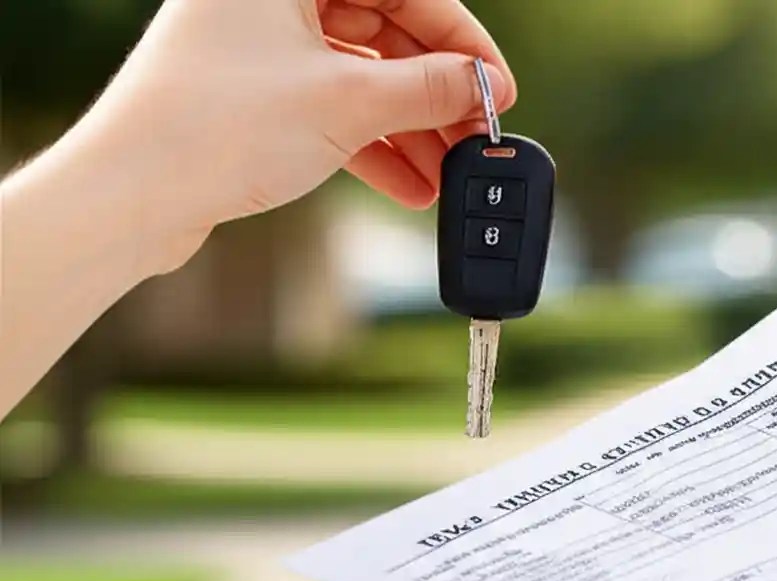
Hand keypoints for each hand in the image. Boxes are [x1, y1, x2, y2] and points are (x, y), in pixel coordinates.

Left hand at [60, 0, 514, 273]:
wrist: (128, 198)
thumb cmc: (216, 127)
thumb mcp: (346, 103)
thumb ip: (427, 89)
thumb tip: (484, 85)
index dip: (459, 39)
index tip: (495, 86)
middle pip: (383, 33)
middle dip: (435, 94)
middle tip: (476, 136)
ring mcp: (257, 49)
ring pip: (359, 77)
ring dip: (409, 129)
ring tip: (448, 175)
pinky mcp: (252, 98)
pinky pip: (331, 109)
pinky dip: (371, 146)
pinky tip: (410, 187)